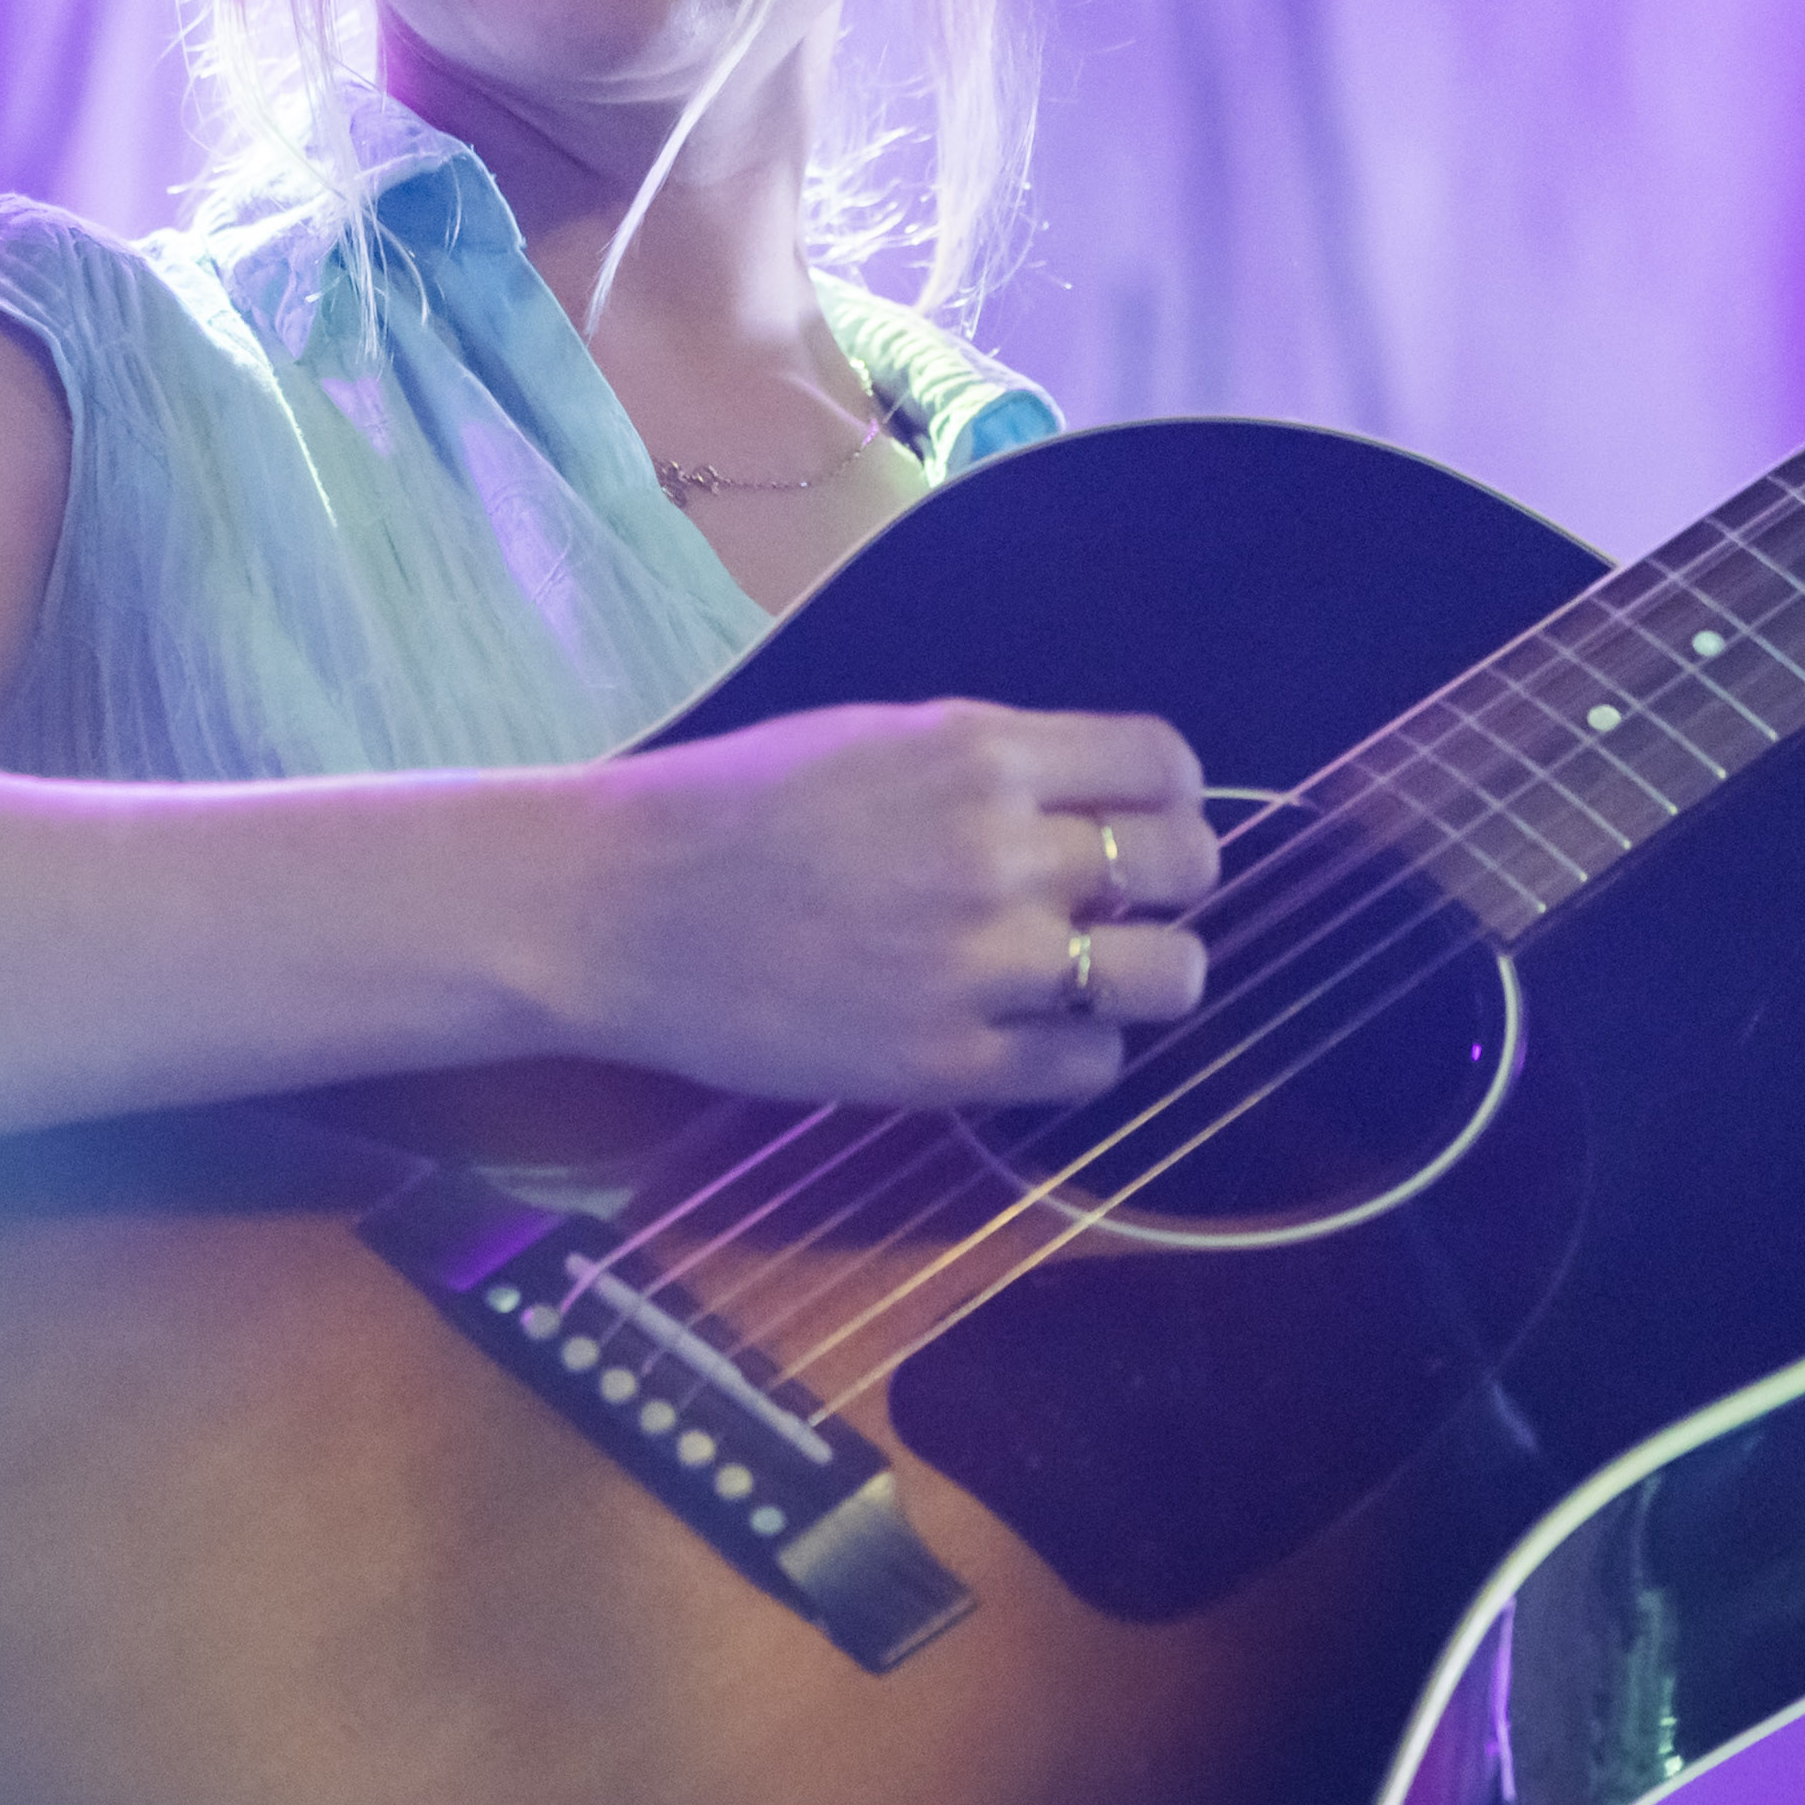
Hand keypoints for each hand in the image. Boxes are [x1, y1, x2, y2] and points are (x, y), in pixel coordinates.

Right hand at [547, 700, 1223, 1104]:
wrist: (618, 908)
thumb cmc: (735, 805)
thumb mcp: (878, 735)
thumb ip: (994, 763)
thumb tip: (1096, 798)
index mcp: (981, 753)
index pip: (1163, 764)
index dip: (1169, 796)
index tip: (1143, 818)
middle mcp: (999, 853)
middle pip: (1187, 867)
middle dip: (1173, 883)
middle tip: (1123, 902)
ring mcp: (979, 966)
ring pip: (1165, 979)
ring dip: (1145, 976)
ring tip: (1094, 976)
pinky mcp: (946, 1064)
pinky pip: (1090, 1069)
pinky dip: (1076, 1053)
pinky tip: (1027, 1033)